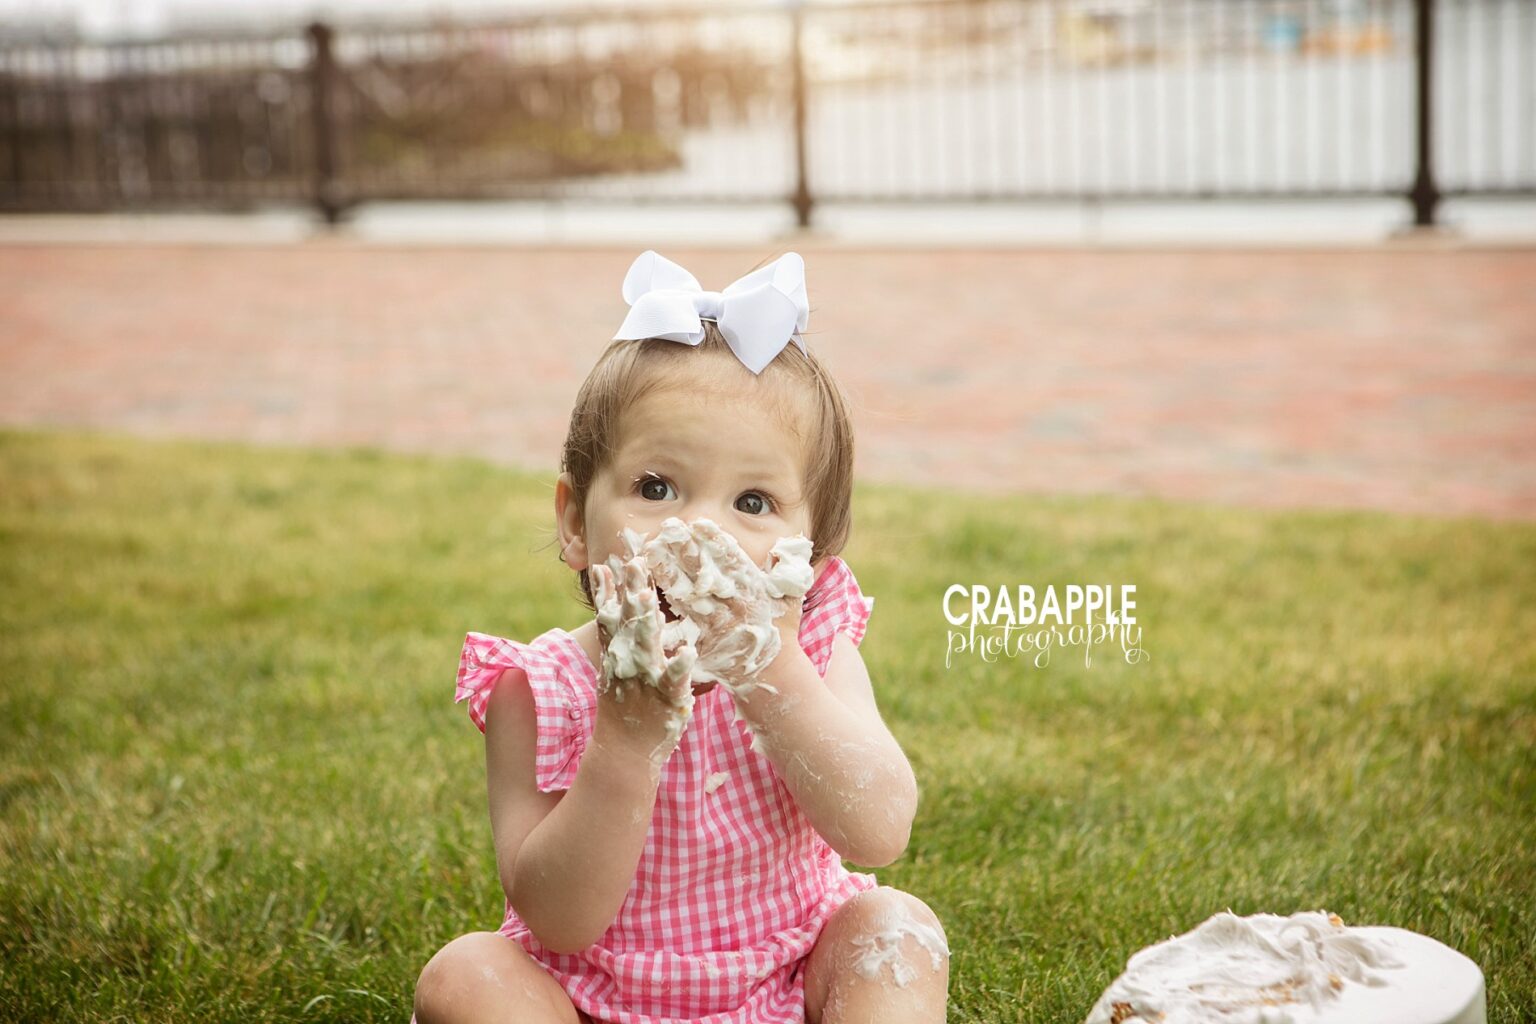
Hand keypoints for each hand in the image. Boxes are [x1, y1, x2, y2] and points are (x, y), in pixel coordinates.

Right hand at [590, 549, 697, 764]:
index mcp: (617, 656)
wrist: (625, 752)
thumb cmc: (626, 707)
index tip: (605, 564)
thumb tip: (618, 610)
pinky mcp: (667, 698)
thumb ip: (619, 641)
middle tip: (631, 560)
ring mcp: (646, 680)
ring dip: (644, 621)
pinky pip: (674, 679)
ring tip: (646, 595)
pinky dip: (679, 666)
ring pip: (645, 646)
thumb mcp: (616, 670)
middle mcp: (627, 664)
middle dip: (628, 591)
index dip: (607, 592)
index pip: (609, 618)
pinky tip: (688, 652)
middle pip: (626, 623)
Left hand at [643, 518, 811, 693]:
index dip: (715, 542)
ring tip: (650, 551)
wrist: (771, 675)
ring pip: (687, 595)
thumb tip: (789, 544)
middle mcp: (734, 607)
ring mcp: (716, 625)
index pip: (733, 562)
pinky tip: (646, 592)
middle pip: (705, 575)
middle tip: (668, 528)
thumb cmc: (781, 633)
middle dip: (686, 550)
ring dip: (668, 573)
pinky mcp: (702, 642)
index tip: (699, 523)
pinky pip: (679, 622)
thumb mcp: (791, 601)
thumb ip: (788, 573)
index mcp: (755, 592)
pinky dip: (663, 608)